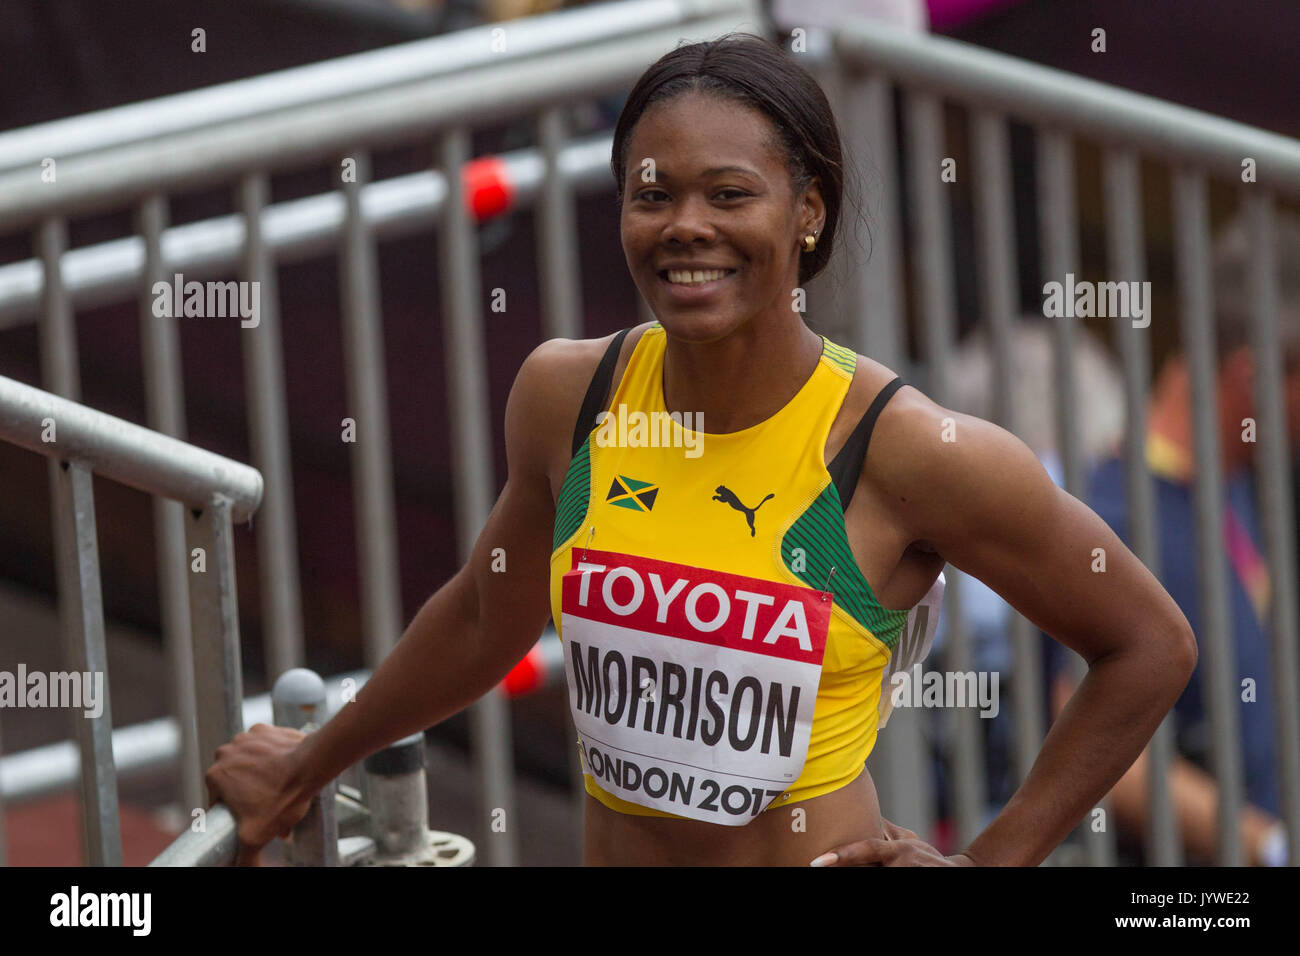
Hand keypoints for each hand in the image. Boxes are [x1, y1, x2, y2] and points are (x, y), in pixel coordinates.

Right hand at [204, 723, 314, 865]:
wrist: (312, 765)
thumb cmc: (282, 797)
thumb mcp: (256, 836)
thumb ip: (243, 858)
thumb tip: (239, 870)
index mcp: (214, 776)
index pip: (219, 802)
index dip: (235, 813)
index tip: (252, 817)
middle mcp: (225, 752)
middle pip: (234, 781)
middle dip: (248, 795)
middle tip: (269, 804)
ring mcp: (245, 737)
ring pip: (248, 763)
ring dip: (258, 775)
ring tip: (278, 787)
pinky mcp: (265, 729)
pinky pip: (263, 747)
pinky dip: (271, 756)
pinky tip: (283, 768)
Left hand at [809, 818, 977, 865]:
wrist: (960, 874)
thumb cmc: (926, 858)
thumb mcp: (908, 841)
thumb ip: (886, 831)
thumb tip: (865, 814)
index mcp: (897, 849)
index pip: (867, 848)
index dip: (843, 855)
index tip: (818, 861)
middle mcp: (902, 862)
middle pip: (870, 868)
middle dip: (850, 867)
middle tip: (823, 866)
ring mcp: (909, 874)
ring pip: (881, 875)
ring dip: (876, 870)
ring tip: (866, 865)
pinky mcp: (915, 882)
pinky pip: (891, 881)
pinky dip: (885, 875)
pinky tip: (888, 870)